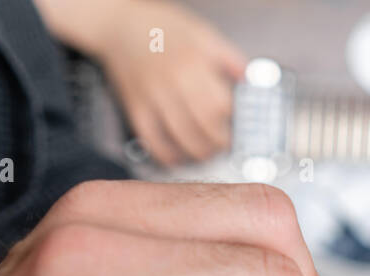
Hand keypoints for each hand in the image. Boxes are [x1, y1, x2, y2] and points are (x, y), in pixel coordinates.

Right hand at [40, 0, 245, 165]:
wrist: (119, 25)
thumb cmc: (162, 29)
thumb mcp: (203, 34)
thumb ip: (229, 58)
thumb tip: (250, 82)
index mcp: (195, 63)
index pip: (223, 104)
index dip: (235, 121)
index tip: (240, 125)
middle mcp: (174, 82)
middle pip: (206, 126)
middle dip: (221, 142)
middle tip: (226, 143)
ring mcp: (153, 98)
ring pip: (183, 139)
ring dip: (200, 153)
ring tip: (208, 151)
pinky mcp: (136, 110)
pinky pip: (154, 142)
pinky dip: (169, 156)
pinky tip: (179, 156)